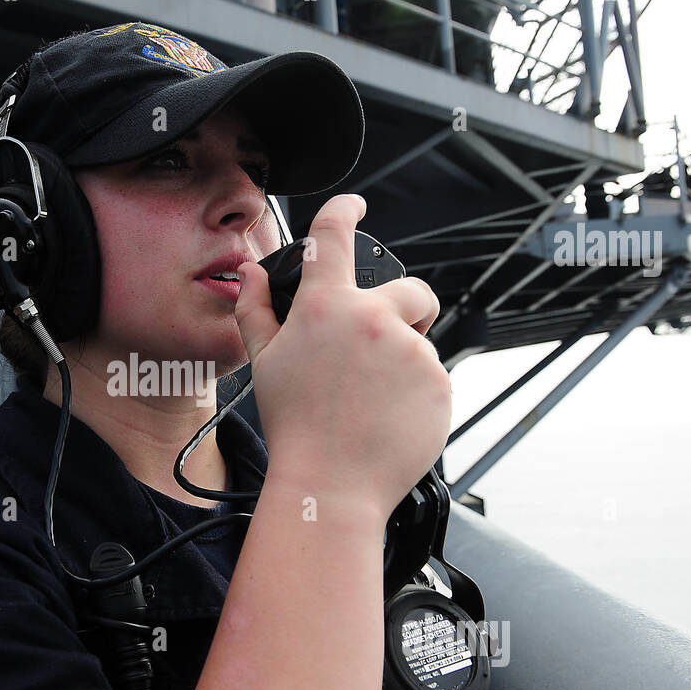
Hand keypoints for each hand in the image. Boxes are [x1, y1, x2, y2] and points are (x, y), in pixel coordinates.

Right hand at [234, 194, 449, 508]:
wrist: (330, 485)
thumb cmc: (294, 427)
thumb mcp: (264, 363)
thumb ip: (256, 309)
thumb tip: (249, 272)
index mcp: (326, 307)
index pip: (334, 236)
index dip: (344, 208)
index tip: (355, 204)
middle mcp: (374, 320)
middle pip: (412, 290)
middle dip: (405, 310)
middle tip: (381, 346)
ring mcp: (413, 353)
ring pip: (421, 343)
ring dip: (403, 362)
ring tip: (371, 401)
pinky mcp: (440, 385)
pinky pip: (434, 377)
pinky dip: (416, 393)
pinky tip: (388, 418)